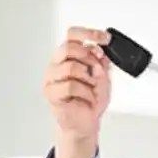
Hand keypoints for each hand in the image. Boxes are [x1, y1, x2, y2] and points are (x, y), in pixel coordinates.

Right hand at [43, 27, 112, 157]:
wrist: (85, 124)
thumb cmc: (90, 101)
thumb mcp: (103, 78)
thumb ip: (101, 62)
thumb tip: (99, 49)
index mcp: (67, 58)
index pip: (73, 36)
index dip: (89, 33)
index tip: (106, 38)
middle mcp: (56, 65)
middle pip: (70, 47)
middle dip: (89, 59)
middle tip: (97, 72)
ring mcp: (52, 79)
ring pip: (72, 67)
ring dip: (89, 80)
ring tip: (91, 90)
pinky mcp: (52, 93)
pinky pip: (71, 86)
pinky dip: (85, 93)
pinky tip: (86, 99)